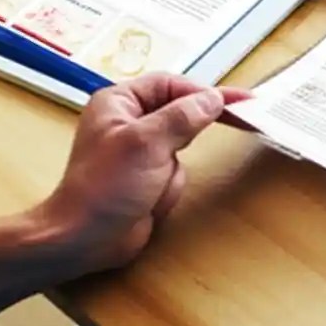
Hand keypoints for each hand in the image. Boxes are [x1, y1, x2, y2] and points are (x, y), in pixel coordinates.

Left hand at [35, 73, 250, 275]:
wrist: (85, 240)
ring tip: (152, 186)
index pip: (172, 85)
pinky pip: (176, 172)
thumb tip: (214, 98)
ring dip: (173, 171)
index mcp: (119, 103)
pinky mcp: (146, 176)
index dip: (206, 92)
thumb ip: (184, 116)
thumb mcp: (148, 144)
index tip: (240, 101)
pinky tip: (150, 201)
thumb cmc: (105, 187)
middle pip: (180, 114)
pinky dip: (169, 187)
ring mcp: (138, 150)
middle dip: (188, 134)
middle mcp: (128, 121)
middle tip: (232, 128)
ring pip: (183, 147)